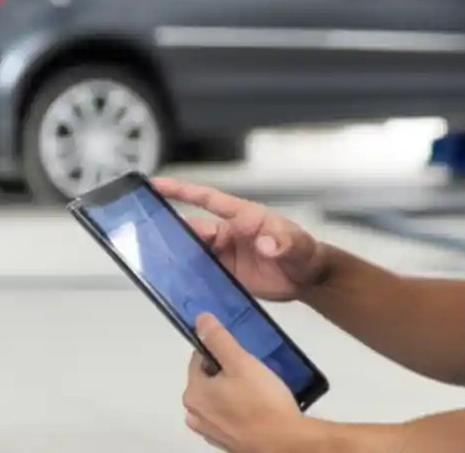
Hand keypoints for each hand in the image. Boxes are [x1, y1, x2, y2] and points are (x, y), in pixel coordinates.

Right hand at [151, 178, 328, 301]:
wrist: (307, 278)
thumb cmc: (303, 252)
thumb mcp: (298, 245)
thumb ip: (284, 243)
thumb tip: (266, 243)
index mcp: (244, 216)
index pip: (208, 199)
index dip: (182, 191)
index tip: (157, 185)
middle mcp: (229, 232)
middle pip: (196, 227)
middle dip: (179, 231)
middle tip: (162, 239)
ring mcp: (225, 253)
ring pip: (193, 250)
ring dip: (179, 254)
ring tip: (161, 260)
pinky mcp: (224, 273)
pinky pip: (200, 271)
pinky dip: (187, 274)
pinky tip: (177, 281)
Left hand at [183, 314, 315, 451]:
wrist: (284, 442)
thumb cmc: (262, 401)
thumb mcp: (242, 362)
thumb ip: (219, 340)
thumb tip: (200, 319)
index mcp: (193, 393)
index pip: (199, 358)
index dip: (220, 350)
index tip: (242, 353)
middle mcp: (195, 414)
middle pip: (208, 380)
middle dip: (226, 371)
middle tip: (252, 370)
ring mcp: (210, 431)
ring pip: (218, 399)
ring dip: (232, 391)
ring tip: (258, 388)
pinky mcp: (227, 442)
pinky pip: (228, 417)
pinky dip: (238, 410)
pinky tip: (257, 408)